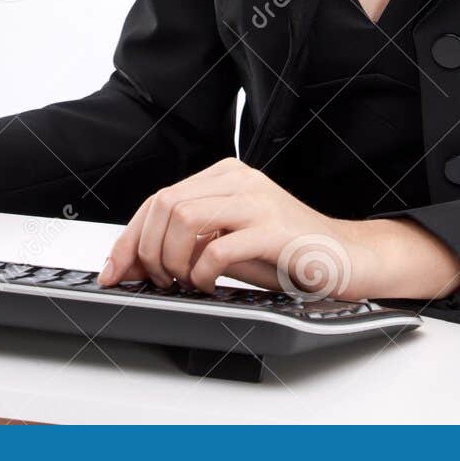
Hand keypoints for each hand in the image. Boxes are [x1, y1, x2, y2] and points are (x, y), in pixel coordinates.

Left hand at [91, 157, 373, 298]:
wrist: (344, 257)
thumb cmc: (286, 253)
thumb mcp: (229, 242)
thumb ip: (189, 243)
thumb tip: (137, 263)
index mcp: (224, 176)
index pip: (158, 199)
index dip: (130, 238)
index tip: (115, 271)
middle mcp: (238, 180)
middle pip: (165, 205)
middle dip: (148, 251)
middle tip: (158, 281)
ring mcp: (256, 201)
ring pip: (183, 219)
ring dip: (173, 260)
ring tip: (184, 281)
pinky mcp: (273, 229)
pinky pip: (217, 247)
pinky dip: (201, 272)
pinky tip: (208, 284)